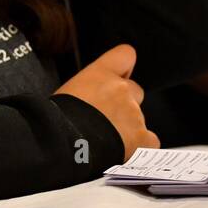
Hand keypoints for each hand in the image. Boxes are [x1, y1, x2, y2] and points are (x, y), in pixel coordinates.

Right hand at [55, 44, 157, 160]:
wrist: (62, 143)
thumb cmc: (57, 119)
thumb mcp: (68, 92)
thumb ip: (88, 90)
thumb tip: (91, 100)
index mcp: (101, 74)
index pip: (126, 55)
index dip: (124, 67)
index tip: (120, 77)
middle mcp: (122, 88)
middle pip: (135, 91)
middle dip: (125, 103)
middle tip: (106, 119)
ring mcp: (134, 113)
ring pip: (139, 118)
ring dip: (128, 127)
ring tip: (106, 141)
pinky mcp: (140, 137)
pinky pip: (150, 140)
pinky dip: (140, 146)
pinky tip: (124, 151)